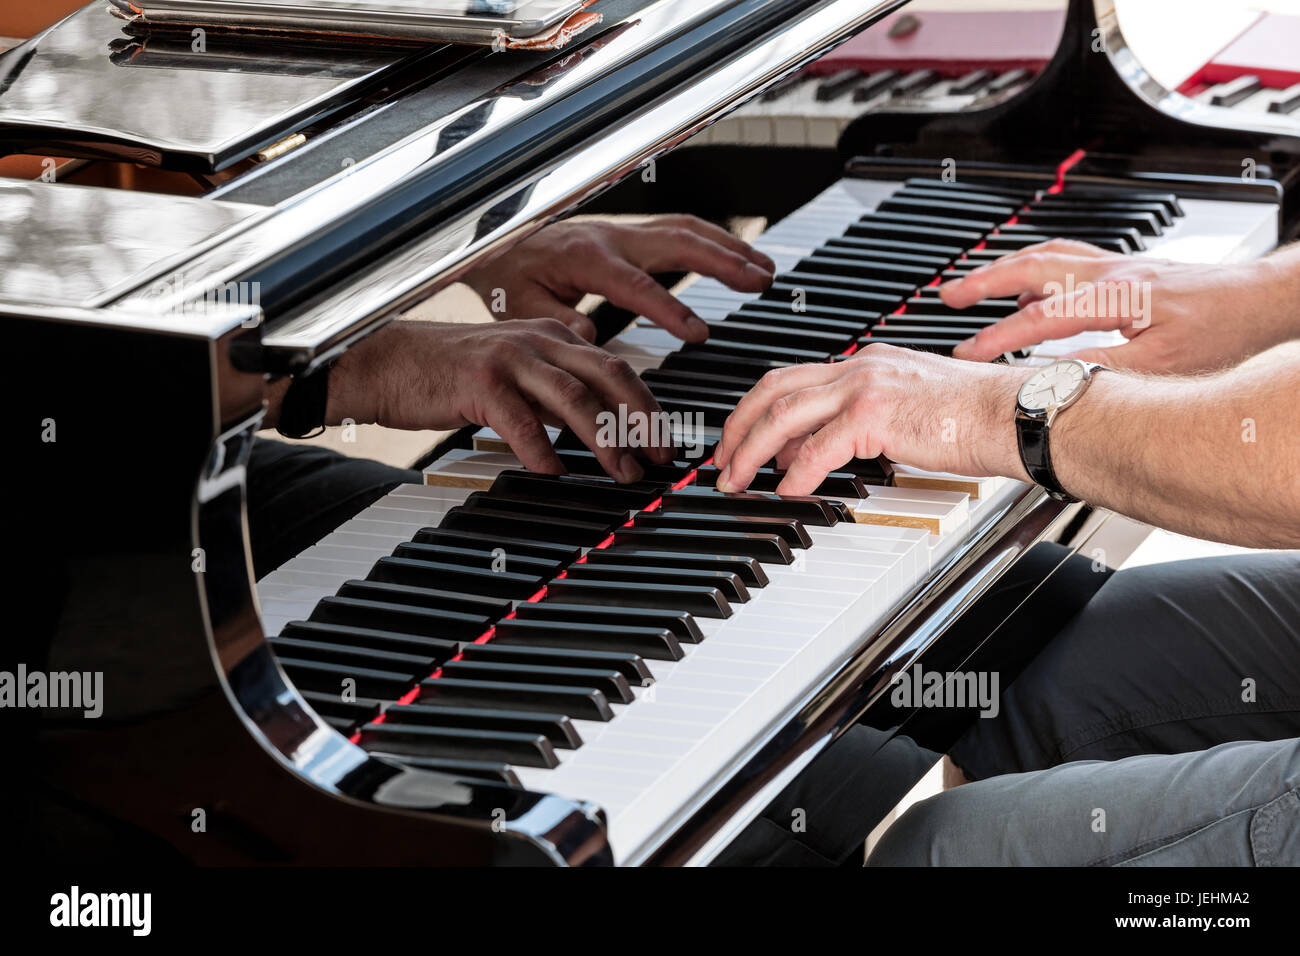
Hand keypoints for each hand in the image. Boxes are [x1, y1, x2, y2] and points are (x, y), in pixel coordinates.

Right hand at [327, 319, 671, 481]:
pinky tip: (553, 473)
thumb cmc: (451, 373)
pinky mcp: (478, 381)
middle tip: (658, 456)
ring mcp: (509, 357)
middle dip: (642, 418)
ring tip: (620, 470)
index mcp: (553, 336)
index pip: (617, 368)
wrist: (388, 362)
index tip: (665, 441)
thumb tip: (599, 429)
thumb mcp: (516, 377)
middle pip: (609, 374)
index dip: (647, 407)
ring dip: (603, 438)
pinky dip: (541, 449)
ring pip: (573, 396)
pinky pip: (520, 419)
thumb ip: (555, 396)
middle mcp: (538, 340)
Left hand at [463, 215, 774, 341]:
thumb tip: (587, 337)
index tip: (698, 333)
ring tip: (764, 270)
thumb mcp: (521, 306)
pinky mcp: (632, 233)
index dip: (670, 309)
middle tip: (760, 282)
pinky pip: (681, 229)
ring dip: (729, 248)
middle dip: (722, 262)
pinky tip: (739, 256)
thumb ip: (555, 321)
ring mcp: (625, 232)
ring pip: (686, 231)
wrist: (500, 244)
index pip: (636, 286)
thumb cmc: (510, 276)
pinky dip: (715, 240)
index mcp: (586, 259)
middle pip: (677, 243)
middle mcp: (612, 238)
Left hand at [712, 344, 1029, 495]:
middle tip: (722, 460)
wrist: (1016, 414)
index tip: (740, 439)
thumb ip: (861, 426)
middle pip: (774, 389)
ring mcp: (867, 386)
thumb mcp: (906, 414)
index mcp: (868, 363)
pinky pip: (820, 446)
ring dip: (752, 451)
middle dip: (738, 427)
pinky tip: (787, 490)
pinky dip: (796, 472)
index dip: (757, 410)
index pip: (793, 379)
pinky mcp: (877, 414)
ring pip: (785, 415)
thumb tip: (819, 452)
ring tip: (738, 480)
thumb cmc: (977, 419)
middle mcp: (861, 367)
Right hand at [942, 239, 1289, 372]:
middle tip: (949, 296)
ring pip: (1047, 256)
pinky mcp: (1126, 269)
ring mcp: (1118, 266)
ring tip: (974, 285)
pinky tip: (1029, 284)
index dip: (999, 337)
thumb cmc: (1222, 329)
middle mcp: (1111, 273)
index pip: (1041, 317)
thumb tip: (1051, 379)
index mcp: (1116, 297)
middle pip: (1032, 267)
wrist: (1261, 300)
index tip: (969, 354)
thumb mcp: (1161, 363)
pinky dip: (1035, 268)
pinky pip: (1067, 259)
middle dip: (983, 281)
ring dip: (1004, 268)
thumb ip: (1100, 369)